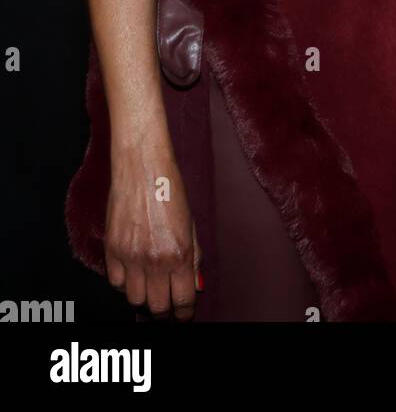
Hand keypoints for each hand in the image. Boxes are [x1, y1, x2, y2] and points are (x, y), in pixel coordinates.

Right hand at [105, 143, 201, 319]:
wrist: (142, 167)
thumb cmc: (170, 189)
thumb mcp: (191, 224)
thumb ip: (194, 258)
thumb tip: (195, 285)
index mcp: (179, 253)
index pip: (183, 300)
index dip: (184, 313)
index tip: (184, 316)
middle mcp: (154, 260)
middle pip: (158, 307)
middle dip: (165, 313)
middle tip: (168, 311)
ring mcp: (131, 256)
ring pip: (135, 299)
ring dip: (144, 299)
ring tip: (151, 292)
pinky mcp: (112, 250)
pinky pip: (116, 282)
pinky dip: (124, 284)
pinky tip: (133, 274)